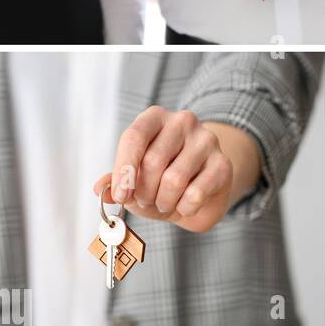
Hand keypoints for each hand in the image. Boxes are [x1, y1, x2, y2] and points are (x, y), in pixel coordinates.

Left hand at [93, 106, 257, 233]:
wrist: (202, 191)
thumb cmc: (162, 180)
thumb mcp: (134, 179)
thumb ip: (116, 182)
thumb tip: (100, 189)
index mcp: (155, 117)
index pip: (134, 137)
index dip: (124, 169)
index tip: (121, 195)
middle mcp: (183, 121)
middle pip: (153, 160)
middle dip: (143, 191)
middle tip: (144, 200)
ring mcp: (206, 140)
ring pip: (174, 179)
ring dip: (163, 201)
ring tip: (163, 203)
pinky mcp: (223, 164)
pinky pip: (196, 193)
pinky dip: (184, 208)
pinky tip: (184, 205)